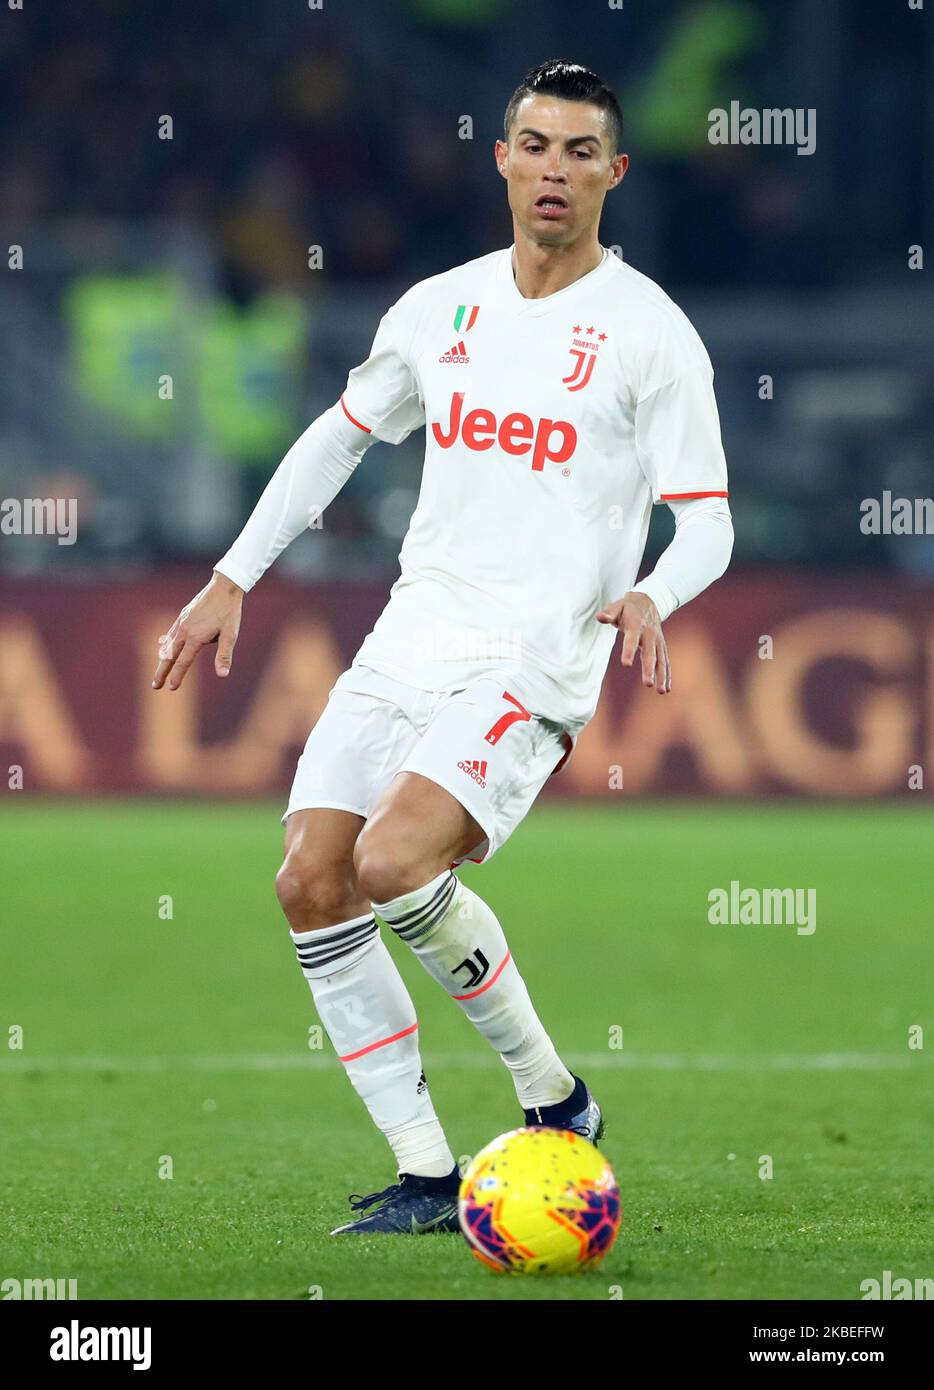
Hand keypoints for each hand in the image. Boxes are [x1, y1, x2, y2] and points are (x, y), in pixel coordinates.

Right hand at [151, 571, 243, 690]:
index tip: (170, 688)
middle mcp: (184, 631)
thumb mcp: (231, 635)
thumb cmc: (229, 612)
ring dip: (162, 659)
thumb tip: (223, 675)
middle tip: (154, 686)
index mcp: (195, 637)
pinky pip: (171, 633)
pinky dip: (165, 642)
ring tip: (158, 671)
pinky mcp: (183, 616)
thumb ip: (224, 655)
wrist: (223, 587)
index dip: (176, 676)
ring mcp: (182, 622)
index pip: (183, 662)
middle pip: (169, 656)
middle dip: (161, 672)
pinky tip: (161, 645)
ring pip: (168, 645)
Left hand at [596, 591, 670, 692]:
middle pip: (650, 654)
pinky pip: (665, 661)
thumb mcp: (618, 606)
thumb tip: (600, 617)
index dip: (629, 651)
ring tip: (661, 691)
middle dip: (649, 669)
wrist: (648, 602)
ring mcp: (657, 641)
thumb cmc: (628, 608)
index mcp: (636, 625)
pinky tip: (666, 688)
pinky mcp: (661, 646)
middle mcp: (650, 635)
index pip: (632, 640)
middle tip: (647, 684)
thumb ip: (609, 613)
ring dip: (662, 675)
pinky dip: (667, 674)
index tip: (626, 664)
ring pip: (661, 660)